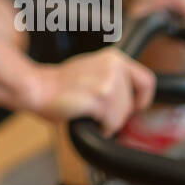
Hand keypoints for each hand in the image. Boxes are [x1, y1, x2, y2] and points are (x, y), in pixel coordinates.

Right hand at [29, 48, 155, 136]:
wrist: (37, 87)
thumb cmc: (60, 83)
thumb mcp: (93, 69)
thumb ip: (114, 78)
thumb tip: (132, 99)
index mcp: (114, 57)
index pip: (147, 81)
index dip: (141, 99)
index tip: (134, 107)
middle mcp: (114, 66)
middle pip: (131, 104)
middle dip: (115, 114)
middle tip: (93, 108)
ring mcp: (107, 82)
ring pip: (121, 117)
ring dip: (105, 122)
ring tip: (86, 111)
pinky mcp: (99, 97)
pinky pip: (111, 124)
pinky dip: (99, 128)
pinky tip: (84, 116)